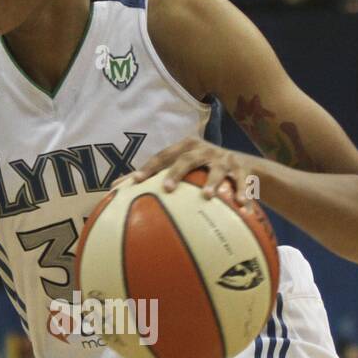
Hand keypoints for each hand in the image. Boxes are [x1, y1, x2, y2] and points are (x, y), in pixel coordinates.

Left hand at [120, 137, 259, 202]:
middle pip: (187, 159)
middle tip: (167, 189)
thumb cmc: (202, 170)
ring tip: (207, 197)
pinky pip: (242, 183)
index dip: (149, 167)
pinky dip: (243, 195)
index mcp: (185, 148)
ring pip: (217, 169)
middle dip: (177, 172)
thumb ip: (150, 177)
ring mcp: (223, 159)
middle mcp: (203, 150)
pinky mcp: (242, 168)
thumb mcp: (180, 168)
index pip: (163, 156)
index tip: (135, 182)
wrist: (245, 167)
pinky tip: (243, 208)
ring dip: (211, 182)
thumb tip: (112, 190)